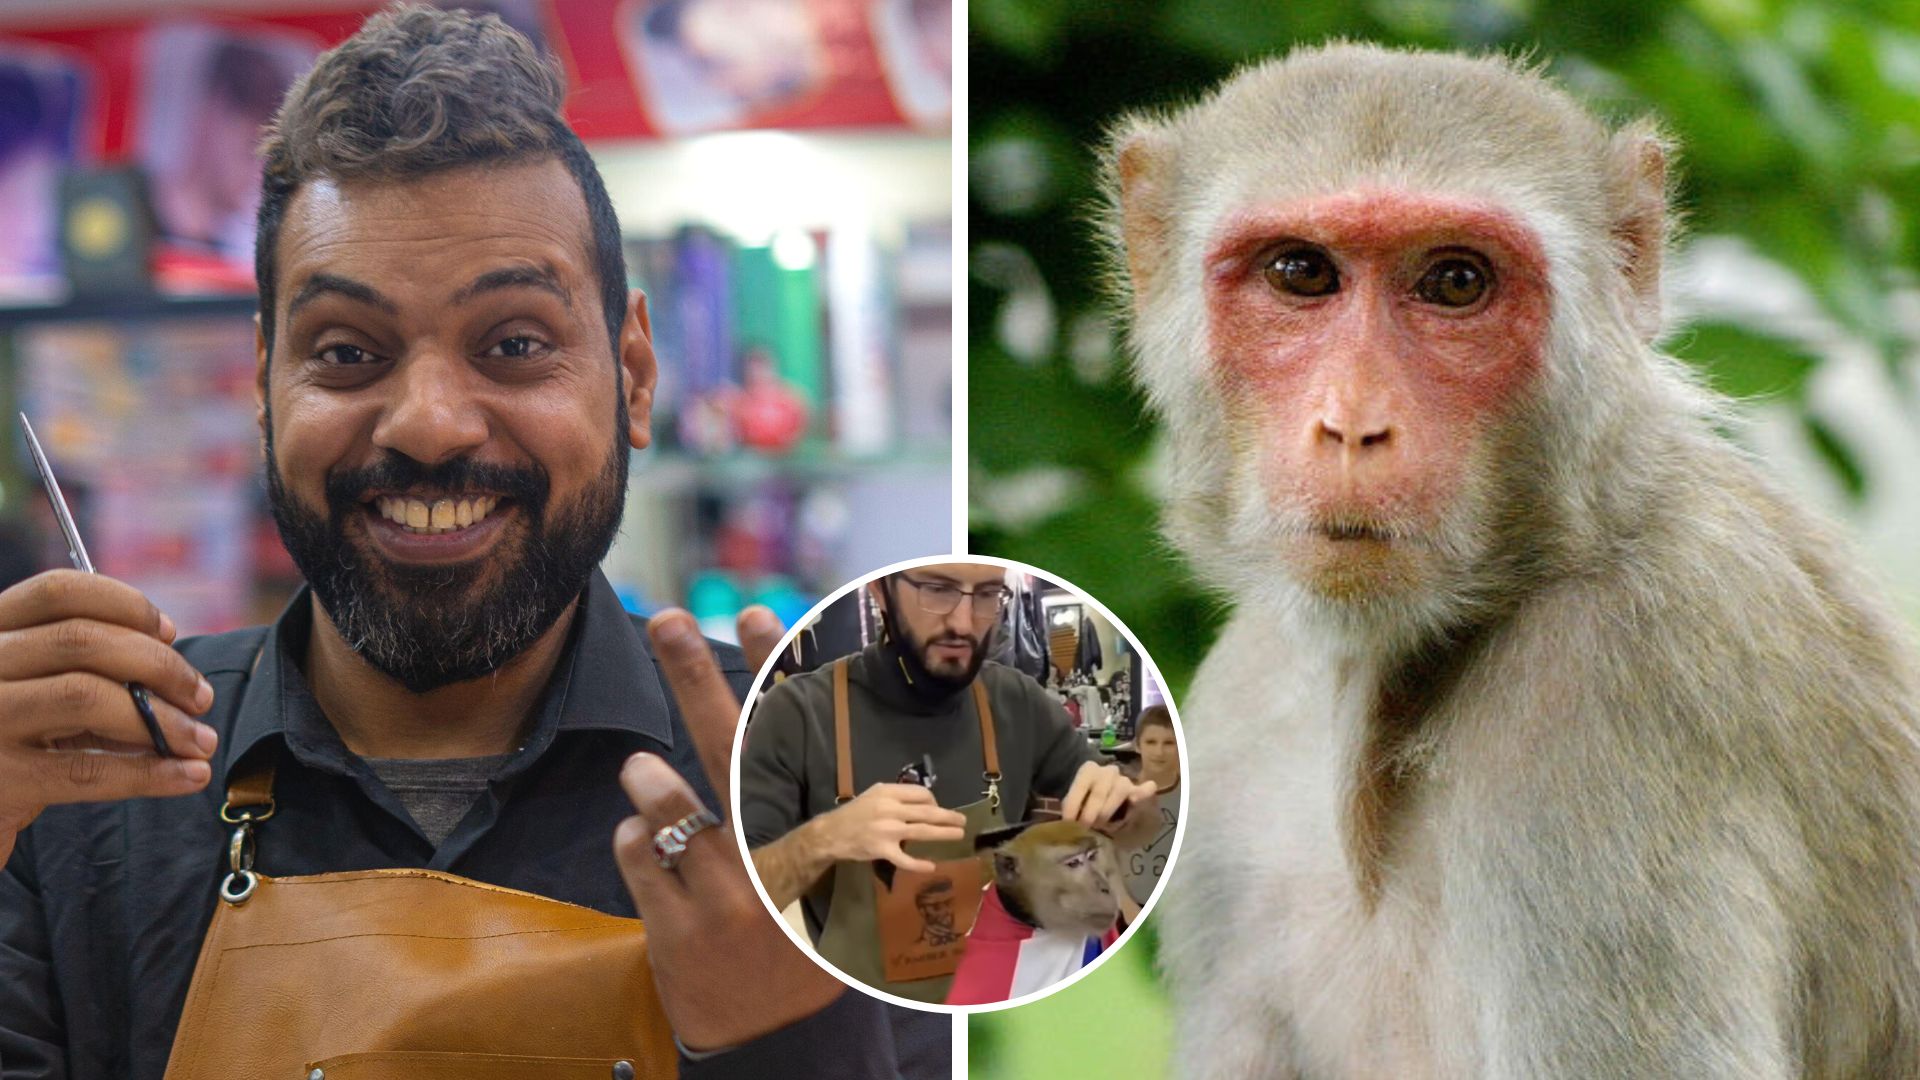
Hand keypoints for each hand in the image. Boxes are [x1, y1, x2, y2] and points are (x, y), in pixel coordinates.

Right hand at [0, 570, 218, 865]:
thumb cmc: (10, 745)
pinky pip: (87, 769)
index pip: (58, 591)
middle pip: (82, 640)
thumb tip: (175, 674)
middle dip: (159, 666)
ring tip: (199, 740)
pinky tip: (188, 775)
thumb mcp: (34, 693)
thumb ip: (85, 673)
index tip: (169, 633)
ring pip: (86, 696)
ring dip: (161, 719)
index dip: (125, 605)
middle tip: (200, 697)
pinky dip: (150, 772)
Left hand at [612, 606, 844, 1051]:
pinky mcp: (675, 924)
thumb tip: (757, 723)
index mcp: (810, 837)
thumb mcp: (814, 874)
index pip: (789, 740)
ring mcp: (721, 892)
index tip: (756, 614)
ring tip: (645, 772)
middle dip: (694, 678)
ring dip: (648, 782)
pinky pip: (634, 853)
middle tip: (667, 621)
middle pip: (726, 751)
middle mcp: (770, 859)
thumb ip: (795, 811)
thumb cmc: (796, 939)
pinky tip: (657, 864)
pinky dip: (636, 845)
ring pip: (662, 802)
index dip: (772, 675)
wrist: (773, 1042)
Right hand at [813, 782, 966, 873]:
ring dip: (944, 833)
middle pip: (927, 812)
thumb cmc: (855, 812)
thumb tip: (925, 802)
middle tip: (962, 821)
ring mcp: (887, 831)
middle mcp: (890, 810)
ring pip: (922, 832)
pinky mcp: (882, 850)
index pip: (921, 794)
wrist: (832, 833)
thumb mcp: (875, 794)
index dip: (935, 800)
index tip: (937, 809)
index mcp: (889, 793)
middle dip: (948, 816)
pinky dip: (919, 864)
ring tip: (958, 834)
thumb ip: (897, 795)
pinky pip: (905, 859)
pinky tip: (931, 866)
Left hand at [1061, 761, 1157, 843]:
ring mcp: (1123, 780)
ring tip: (1100, 824)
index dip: (1073, 806)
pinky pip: (1143, 790)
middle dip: (1090, 813)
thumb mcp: (1073, 800)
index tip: (1068, 822)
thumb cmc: (1082, 799)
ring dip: (1108, 810)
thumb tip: (1066, 823)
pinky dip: (1143, 794)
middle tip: (1084, 827)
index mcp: (1088, 769)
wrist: (1098, 794)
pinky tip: (1135, 801)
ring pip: (1120, 790)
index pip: (1080, 786)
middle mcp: (1107, 771)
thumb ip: (1071, 807)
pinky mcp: (1136, 791)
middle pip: (1099, 792)